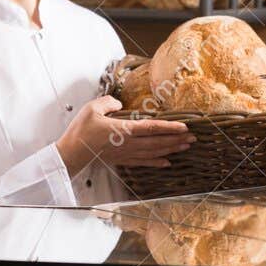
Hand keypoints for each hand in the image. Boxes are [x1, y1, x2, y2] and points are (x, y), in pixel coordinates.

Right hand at [57, 96, 192, 171]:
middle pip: (158, 142)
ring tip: (185, 147)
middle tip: (194, 138)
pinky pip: (143, 162)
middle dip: (177, 139)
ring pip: (154, 152)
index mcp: (124, 130)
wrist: (71, 154)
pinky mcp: (121, 160)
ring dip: (171, 149)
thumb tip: (120, 105)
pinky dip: (156, 162)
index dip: (170, 127)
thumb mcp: (92, 108)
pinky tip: (166, 163)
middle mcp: (129, 143)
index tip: (185, 126)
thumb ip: (109, 103)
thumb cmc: (80, 132)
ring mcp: (126, 153)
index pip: (152, 128)